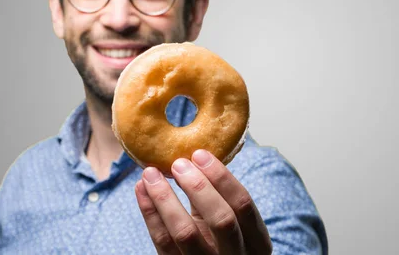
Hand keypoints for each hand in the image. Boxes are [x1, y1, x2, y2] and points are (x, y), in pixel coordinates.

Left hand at [135, 149, 272, 253]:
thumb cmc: (222, 243)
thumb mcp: (232, 226)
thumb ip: (218, 200)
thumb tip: (194, 158)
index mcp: (257, 242)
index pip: (243, 204)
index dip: (223, 178)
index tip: (200, 154)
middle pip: (221, 219)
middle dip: (198, 187)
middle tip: (178, 163)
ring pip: (185, 232)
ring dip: (165, 198)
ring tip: (150, 173)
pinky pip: (162, 242)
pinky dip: (149, 212)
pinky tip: (142, 190)